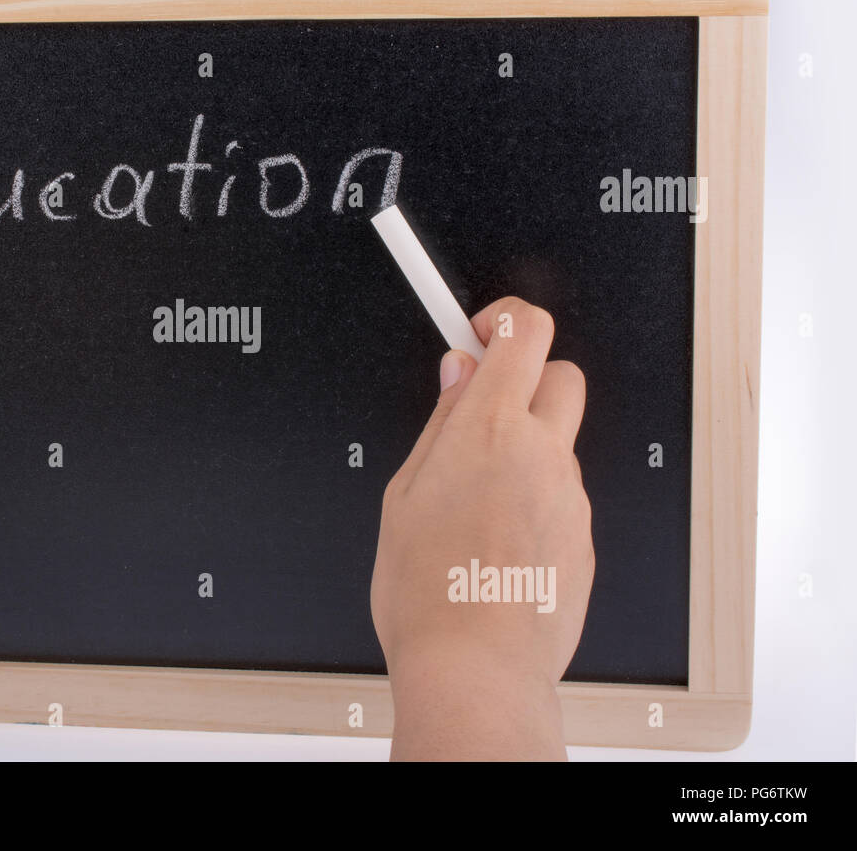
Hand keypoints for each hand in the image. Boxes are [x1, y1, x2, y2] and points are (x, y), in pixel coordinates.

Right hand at [371, 297, 592, 759]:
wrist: (476, 668)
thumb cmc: (429, 592)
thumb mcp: (405, 494)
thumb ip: (440, 424)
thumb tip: (459, 376)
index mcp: (489, 431)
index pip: (524, 334)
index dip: (505, 320)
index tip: (482, 332)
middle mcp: (544, 454)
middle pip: (562, 375)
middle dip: (528, 378)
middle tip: (485, 410)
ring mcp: (571, 497)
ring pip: (560, 444)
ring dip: (527, 450)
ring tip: (475, 504)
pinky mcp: (584, 538)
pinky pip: (564, 496)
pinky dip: (536, 501)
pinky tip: (496, 541)